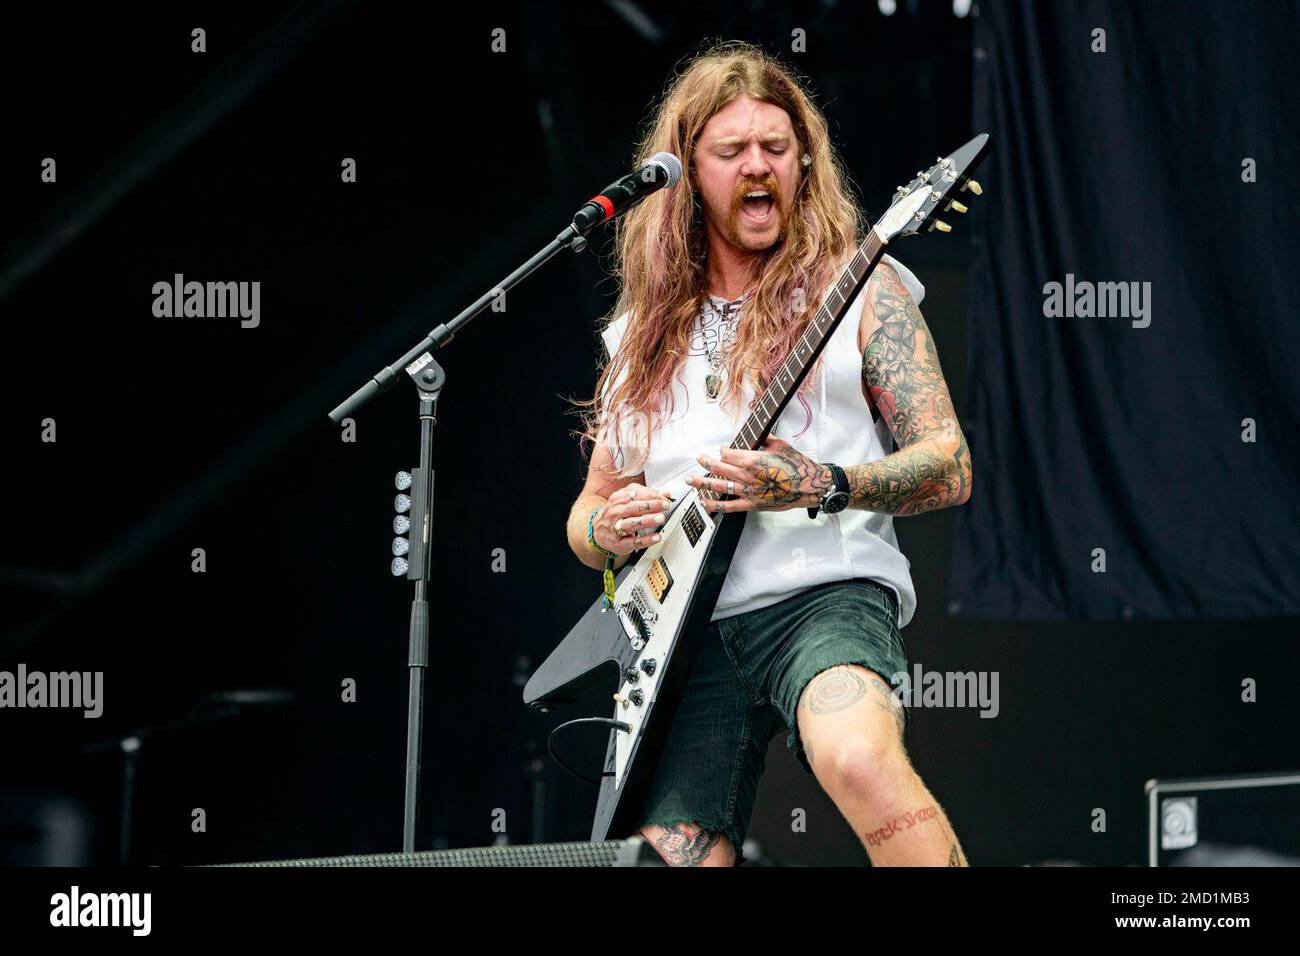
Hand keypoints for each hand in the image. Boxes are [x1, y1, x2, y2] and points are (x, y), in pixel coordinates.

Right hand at [592, 484, 674, 554]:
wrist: (598, 533)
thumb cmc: (616, 516)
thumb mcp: (627, 503)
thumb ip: (647, 497)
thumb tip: (665, 494)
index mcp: (617, 500)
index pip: (634, 494)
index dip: (651, 495)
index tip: (664, 497)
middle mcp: (614, 513)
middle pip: (632, 507)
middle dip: (650, 505)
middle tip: (664, 505)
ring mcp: (615, 528)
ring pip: (631, 523)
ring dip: (647, 520)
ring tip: (660, 518)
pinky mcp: (619, 543)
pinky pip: (633, 541)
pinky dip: (646, 540)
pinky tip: (656, 536)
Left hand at [686, 437, 832, 513]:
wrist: (808, 486)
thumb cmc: (797, 465)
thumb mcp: (781, 444)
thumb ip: (765, 438)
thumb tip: (758, 433)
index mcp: (753, 459)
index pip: (728, 453)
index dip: (722, 450)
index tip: (722, 450)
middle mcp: (747, 475)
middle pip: (719, 467)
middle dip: (706, 462)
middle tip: (699, 459)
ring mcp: (748, 491)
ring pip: (719, 486)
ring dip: (702, 482)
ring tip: (690, 480)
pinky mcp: (752, 504)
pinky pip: (729, 506)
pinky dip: (714, 505)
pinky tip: (703, 503)